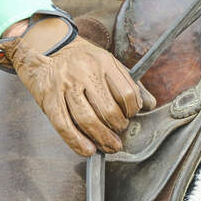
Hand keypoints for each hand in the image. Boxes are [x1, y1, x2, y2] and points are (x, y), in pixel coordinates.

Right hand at [0, 17, 155, 156]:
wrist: (49, 50)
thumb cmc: (83, 61)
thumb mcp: (108, 63)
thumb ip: (130, 82)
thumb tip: (150, 104)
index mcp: (103, 61)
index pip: (127, 94)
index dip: (132, 111)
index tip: (130, 116)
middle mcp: (84, 71)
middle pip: (108, 110)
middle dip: (117, 128)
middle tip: (118, 134)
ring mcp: (65, 85)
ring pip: (88, 120)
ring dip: (101, 138)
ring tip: (109, 145)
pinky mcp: (49, 99)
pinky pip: (64, 126)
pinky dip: (77, 142)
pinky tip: (88, 149)